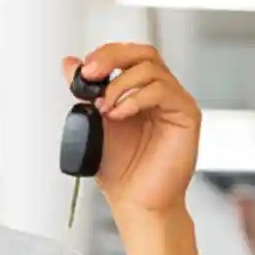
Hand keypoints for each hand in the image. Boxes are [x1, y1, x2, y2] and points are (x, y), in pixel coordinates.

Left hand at [62, 43, 201, 216]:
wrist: (135, 201)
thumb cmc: (119, 168)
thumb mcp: (92, 121)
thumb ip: (84, 92)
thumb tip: (68, 62)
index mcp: (139, 91)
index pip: (129, 55)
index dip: (106, 55)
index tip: (82, 69)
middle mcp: (159, 93)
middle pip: (143, 53)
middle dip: (112, 58)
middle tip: (90, 74)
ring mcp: (174, 102)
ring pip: (151, 69)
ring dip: (119, 84)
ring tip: (104, 109)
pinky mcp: (186, 115)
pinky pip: (163, 91)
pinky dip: (136, 98)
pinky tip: (119, 115)